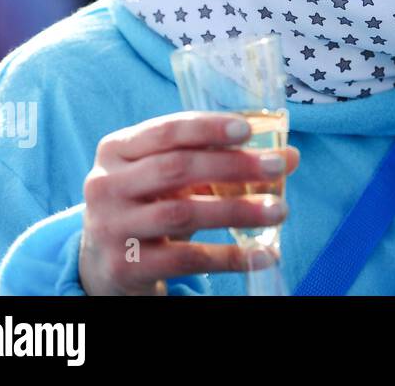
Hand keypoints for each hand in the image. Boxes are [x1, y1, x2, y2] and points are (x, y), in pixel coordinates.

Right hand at [79, 112, 299, 295]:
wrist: (106, 263)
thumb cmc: (150, 204)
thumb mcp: (176, 177)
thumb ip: (224, 160)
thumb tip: (289, 155)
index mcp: (117, 150)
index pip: (166, 131)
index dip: (208, 128)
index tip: (248, 130)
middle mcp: (105, 185)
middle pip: (177, 168)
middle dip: (232, 166)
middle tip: (277, 167)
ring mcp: (112, 227)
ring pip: (182, 213)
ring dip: (237, 211)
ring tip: (279, 211)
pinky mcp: (124, 266)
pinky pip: (185, 259)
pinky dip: (228, 257)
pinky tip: (262, 254)